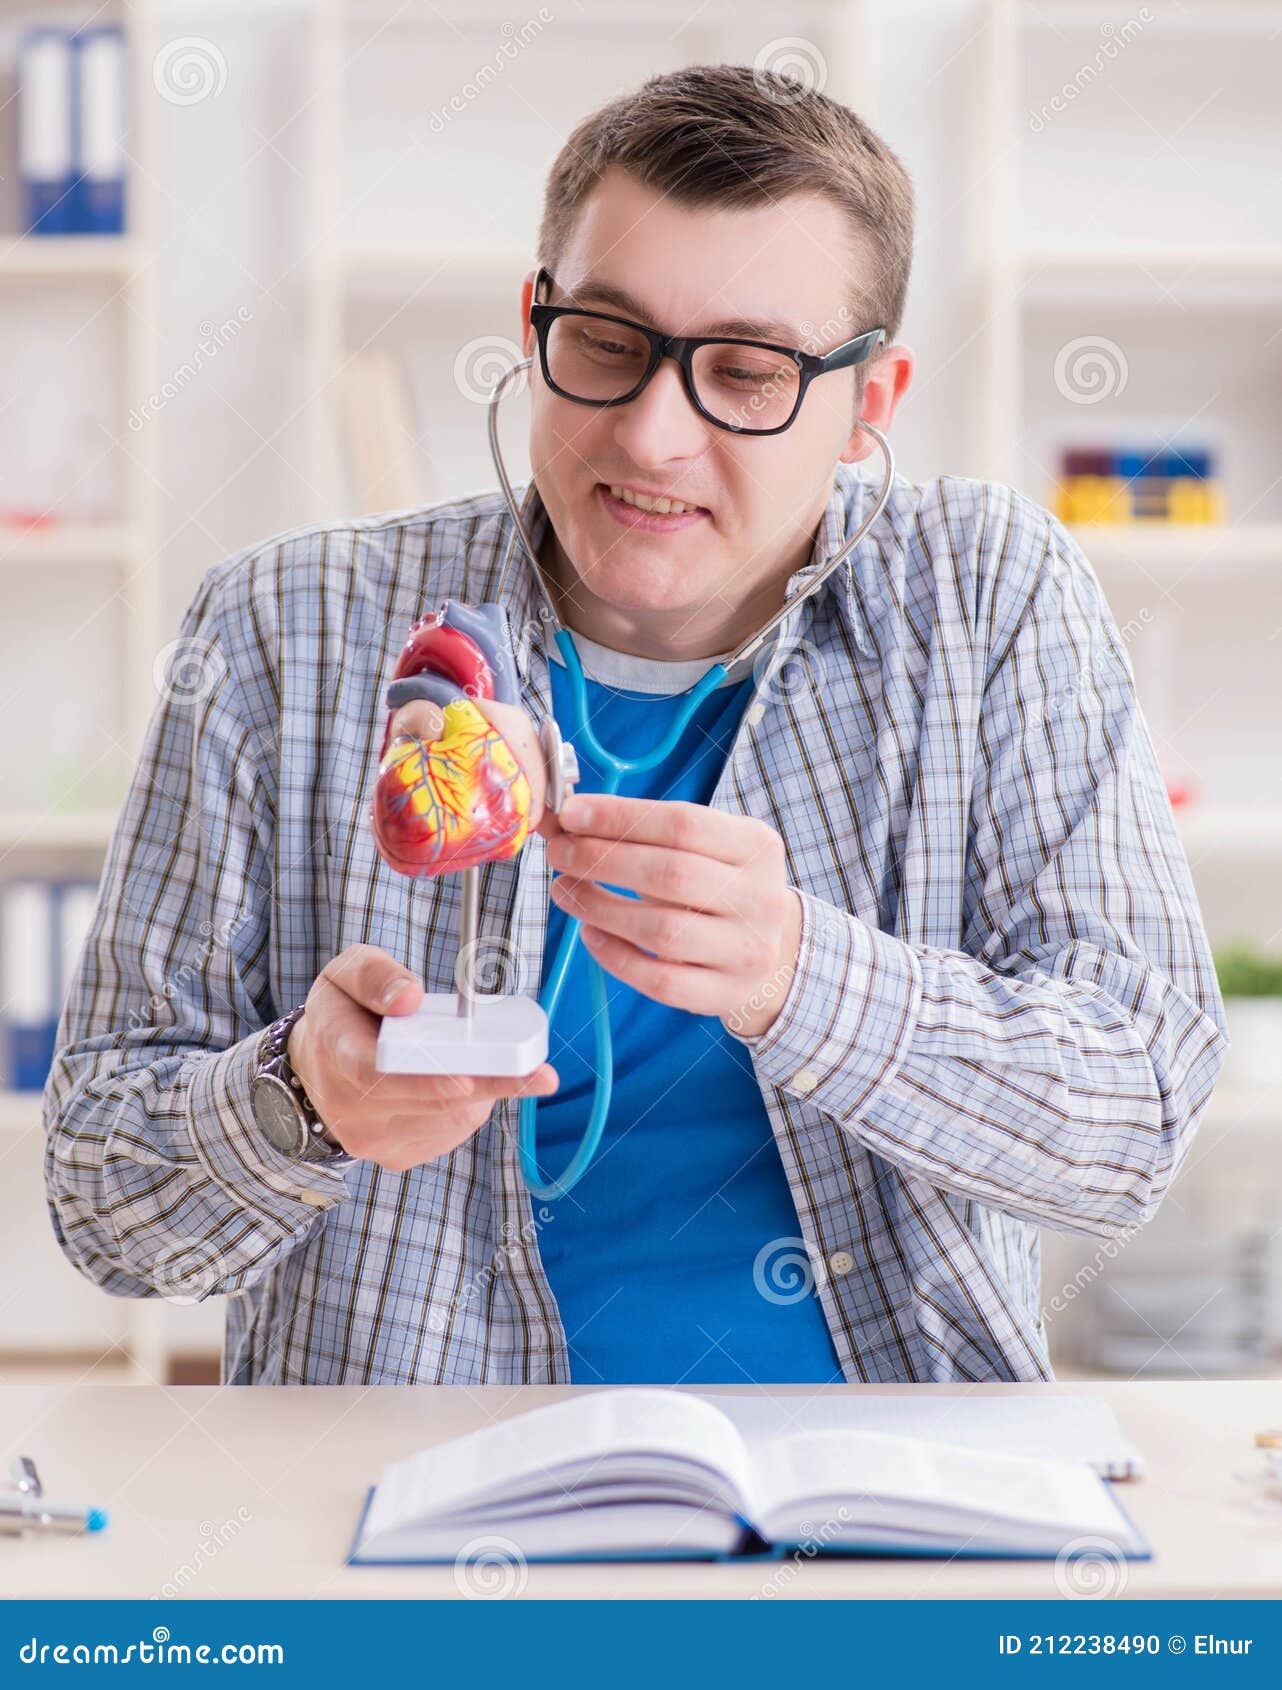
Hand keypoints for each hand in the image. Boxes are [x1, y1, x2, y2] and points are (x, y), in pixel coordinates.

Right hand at [287, 944, 558, 1171]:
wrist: (316, 1069)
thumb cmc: (343, 1013)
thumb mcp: (344, 974)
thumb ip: (374, 976)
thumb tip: (410, 997)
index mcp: (335, 1053)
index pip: (375, 1074)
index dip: (425, 1078)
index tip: (466, 1079)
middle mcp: (349, 1108)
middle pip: (427, 1102)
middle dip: (486, 1085)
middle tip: (541, 1076)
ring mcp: (373, 1140)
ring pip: (446, 1118)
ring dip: (483, 1091)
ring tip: (505, 1064)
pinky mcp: (397, 1157)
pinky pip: (448, 1131)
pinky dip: (470, 1105)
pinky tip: (469, 1081)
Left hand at [545, 795, 802, 1038]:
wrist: (774, 950)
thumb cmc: (719, 887)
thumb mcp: (702, 847)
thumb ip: (640, 829)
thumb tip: (565, 818)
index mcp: (756, 846)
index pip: (683, 823)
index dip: (620, 817)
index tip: (571, 815)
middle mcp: (760, 898)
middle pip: (671, 874)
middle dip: (603, 860)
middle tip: (561, 854)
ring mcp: (746, 950)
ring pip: (662, 931)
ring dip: (600, 908)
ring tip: (565, 891)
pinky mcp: (725, 993)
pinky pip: (660, 980)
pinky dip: (616, 956)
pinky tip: (590, 933)